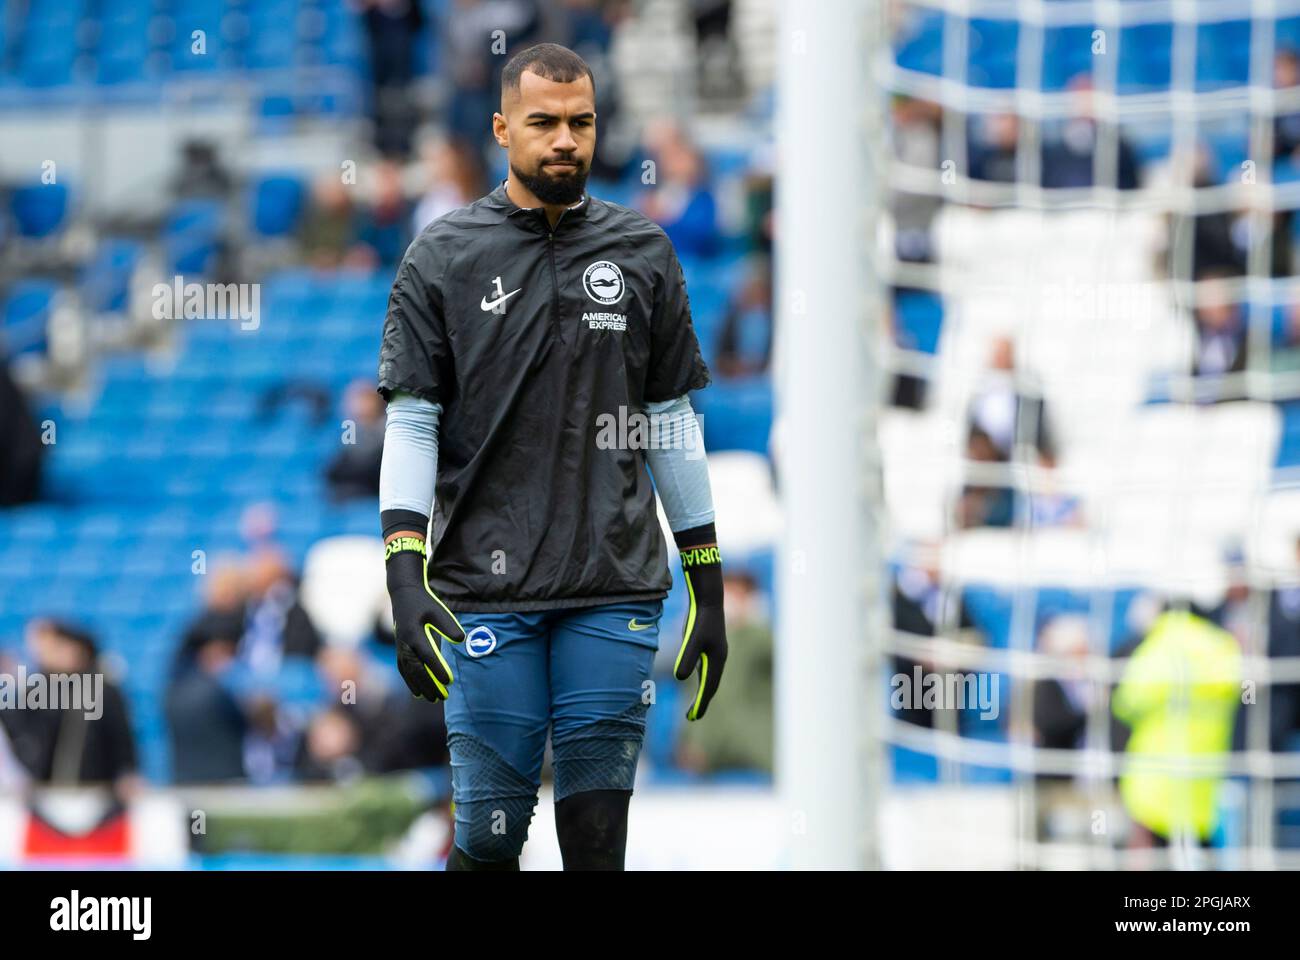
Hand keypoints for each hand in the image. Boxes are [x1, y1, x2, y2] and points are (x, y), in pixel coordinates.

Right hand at [385, 536, 464, 700]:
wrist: (403, 594)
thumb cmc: (424, 602)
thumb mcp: (438, 610)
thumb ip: (449, 625)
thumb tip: (461, 640)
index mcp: (414, 633)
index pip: (427, 656)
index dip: (438, 669)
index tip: (449, 681)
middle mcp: (404, 643)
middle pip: (416, 669)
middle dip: (429, 684)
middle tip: (442, 698)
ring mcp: (400, 647)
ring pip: (408, 672)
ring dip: (420, 686)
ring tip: (432, 699)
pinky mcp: (399, 648)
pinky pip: (403, 669)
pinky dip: (410, 681)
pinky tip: (418, 692)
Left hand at [673, 530, 727, 720]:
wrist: (708, 600)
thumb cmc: (700, 619)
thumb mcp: (691, 639)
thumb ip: (686, 658)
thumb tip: (680, 679)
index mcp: (717, 660)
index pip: (709, 687)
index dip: (701, 703)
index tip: (692, 717)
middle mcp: (718, 659)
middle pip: (711, 686)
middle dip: (702, 702)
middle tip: (691, 717)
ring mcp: (714, 653)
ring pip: (709, 678)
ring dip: (702, 692)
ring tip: (693, 707)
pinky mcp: (708, 647)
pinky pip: (705, 669)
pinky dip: (701, 680)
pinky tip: (693, 681)